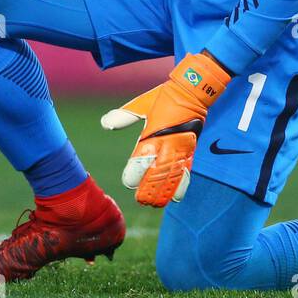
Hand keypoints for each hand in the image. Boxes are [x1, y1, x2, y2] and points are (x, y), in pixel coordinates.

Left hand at [100, 52, 230, 206]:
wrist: (192, 93)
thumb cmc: (164, 98)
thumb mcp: (141, 105)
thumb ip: (123, 116)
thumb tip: (105, 124)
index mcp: (152, 137)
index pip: (140, 164)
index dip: (133, 175)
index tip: (129, 182)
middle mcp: (167, 147)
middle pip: (155, 177)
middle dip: (148, 191)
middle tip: (141, 201)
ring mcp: (180, 151)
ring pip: (171, 179)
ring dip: (163, 193)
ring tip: (155, 204)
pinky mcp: (191, 152)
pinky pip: (186, 174)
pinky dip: (181, 187)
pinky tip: (175, 198)